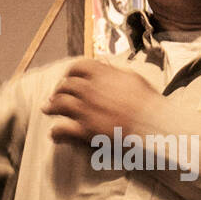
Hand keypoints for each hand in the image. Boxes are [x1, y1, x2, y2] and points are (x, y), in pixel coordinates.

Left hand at [41, 59, 163, 143]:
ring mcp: (86, 110)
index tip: (68, 77)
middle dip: (59, 90)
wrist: (153, 125)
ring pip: (59, 104)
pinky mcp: (85, 130)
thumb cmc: (149, 104)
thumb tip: (103, 65)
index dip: (70, 72)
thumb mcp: (133, 78)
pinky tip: (54, 134)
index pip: (78, 67)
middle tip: (56, 95)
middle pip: (66, 85)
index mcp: (102, 75)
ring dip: (51, 106)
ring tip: (47, 109)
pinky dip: (56, 132)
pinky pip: (62, 129)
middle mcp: (90, 89)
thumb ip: (114, 72)